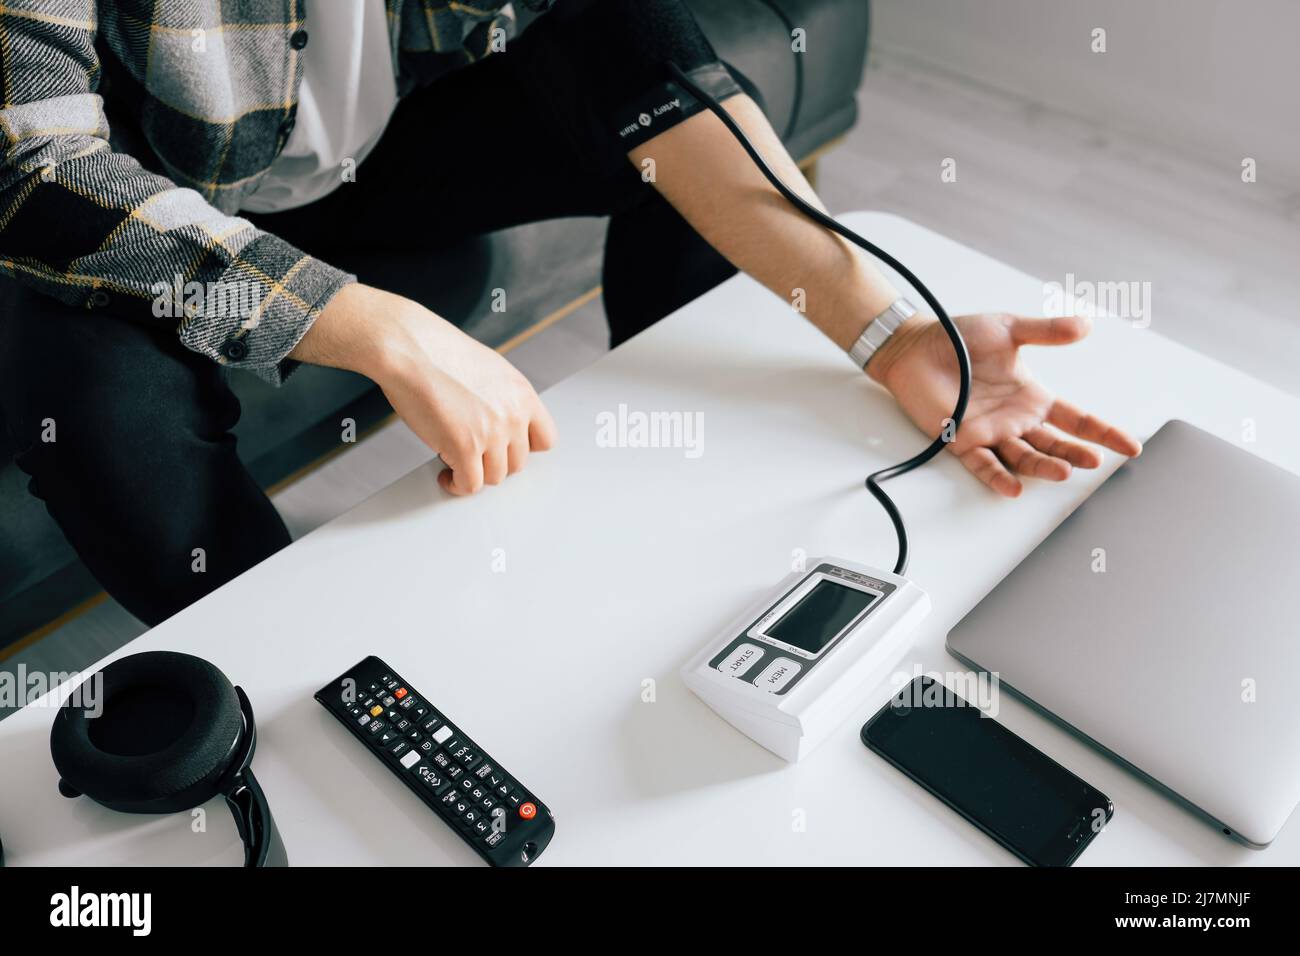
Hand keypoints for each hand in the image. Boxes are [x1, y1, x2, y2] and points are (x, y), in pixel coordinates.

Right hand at [294, 284, 556, 494]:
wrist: (409, 348)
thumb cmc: (437, 353)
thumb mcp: (489, 369)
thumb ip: (502, 399)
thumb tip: (500, 423)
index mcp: (522, 394)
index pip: (545, 440)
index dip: (523, 449)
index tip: (506, 451)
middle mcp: (513, 414)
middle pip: (517, 463)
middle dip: (493, 462)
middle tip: (473, 456)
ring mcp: (491, 433)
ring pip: (494, 477)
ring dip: (474, 474)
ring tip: (455, 462)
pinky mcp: (465, 448)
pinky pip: (470, 485)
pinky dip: (457, 485)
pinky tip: (447, 475)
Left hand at [867, 312, 1140, 496]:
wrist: (916, 346)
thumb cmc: (961, 338)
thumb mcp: (1009, 330)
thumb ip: (1046, 332)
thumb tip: (1085, 325)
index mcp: (1033, 397)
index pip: (1077, 419)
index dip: (1103, 432)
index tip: (1130, 446)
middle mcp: (1016, 420)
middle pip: (1054, 444)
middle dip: (1075, 453)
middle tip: (1095, 461)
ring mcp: (991, 432)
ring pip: (1024, 457)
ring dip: (1043, 466)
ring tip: (1063, 472)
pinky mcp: (961, 439)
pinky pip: (983, 464)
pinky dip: (997, 477)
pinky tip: (1013, 488)